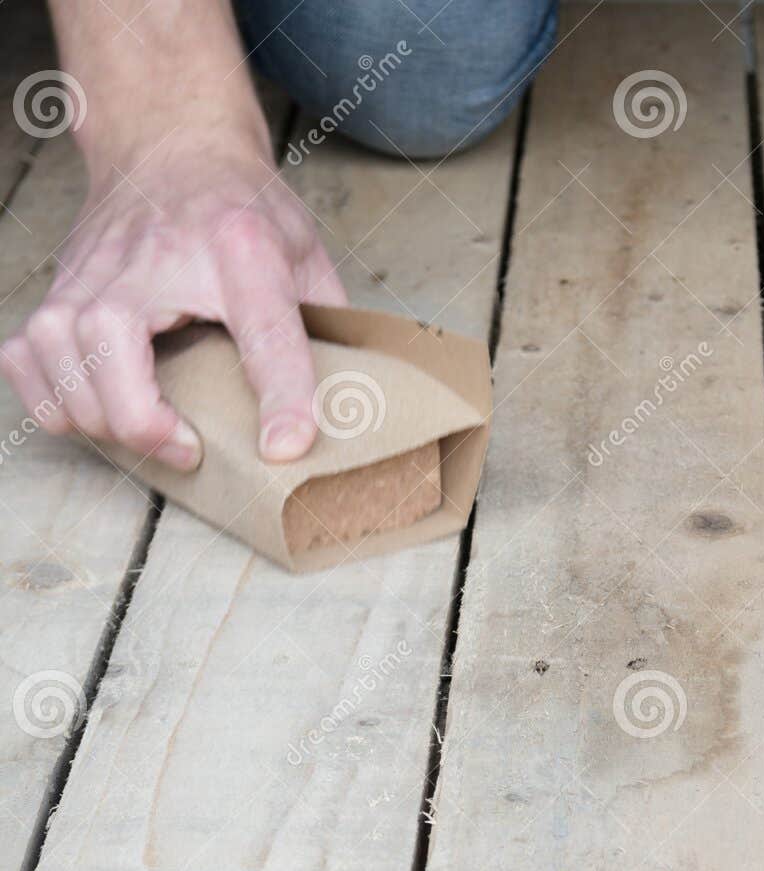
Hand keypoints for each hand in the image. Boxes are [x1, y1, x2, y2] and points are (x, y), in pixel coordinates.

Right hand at [1, 135, 346, 470]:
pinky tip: (91, 414)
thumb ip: (327, 324)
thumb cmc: (245, 209)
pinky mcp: (58, 287)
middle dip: (146, 421)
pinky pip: (24, 357)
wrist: (173, 148)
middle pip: (116, 348)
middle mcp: (154, 258)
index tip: (285, 447)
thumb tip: (350, 407)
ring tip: (151, 435)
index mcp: (242, 248)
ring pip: (62, 358)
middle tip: (193, 448)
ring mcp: (93, 272)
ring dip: (101, 418)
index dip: (281, 396)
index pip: (265, 331)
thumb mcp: (306, 252)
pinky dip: (49, 398)